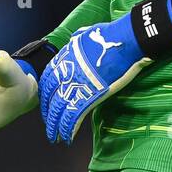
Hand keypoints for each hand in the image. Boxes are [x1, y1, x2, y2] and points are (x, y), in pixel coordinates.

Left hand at [40, 15, 151, 144]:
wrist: (125, 41)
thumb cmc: (111, 36)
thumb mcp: (86, 34)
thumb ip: (77, 40)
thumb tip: (76, 40)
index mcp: (65, 58)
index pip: (47, 81)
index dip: (46, 95)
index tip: (46, 104)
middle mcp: (67, 73)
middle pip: (50, 99)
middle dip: (48, 115)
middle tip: (49, 126)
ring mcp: (77, 86)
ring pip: (59, 111)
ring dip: (55, 127)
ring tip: (54, 138)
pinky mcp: (90, 96)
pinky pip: (74, 116)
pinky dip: (69, 128)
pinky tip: (67, 137)